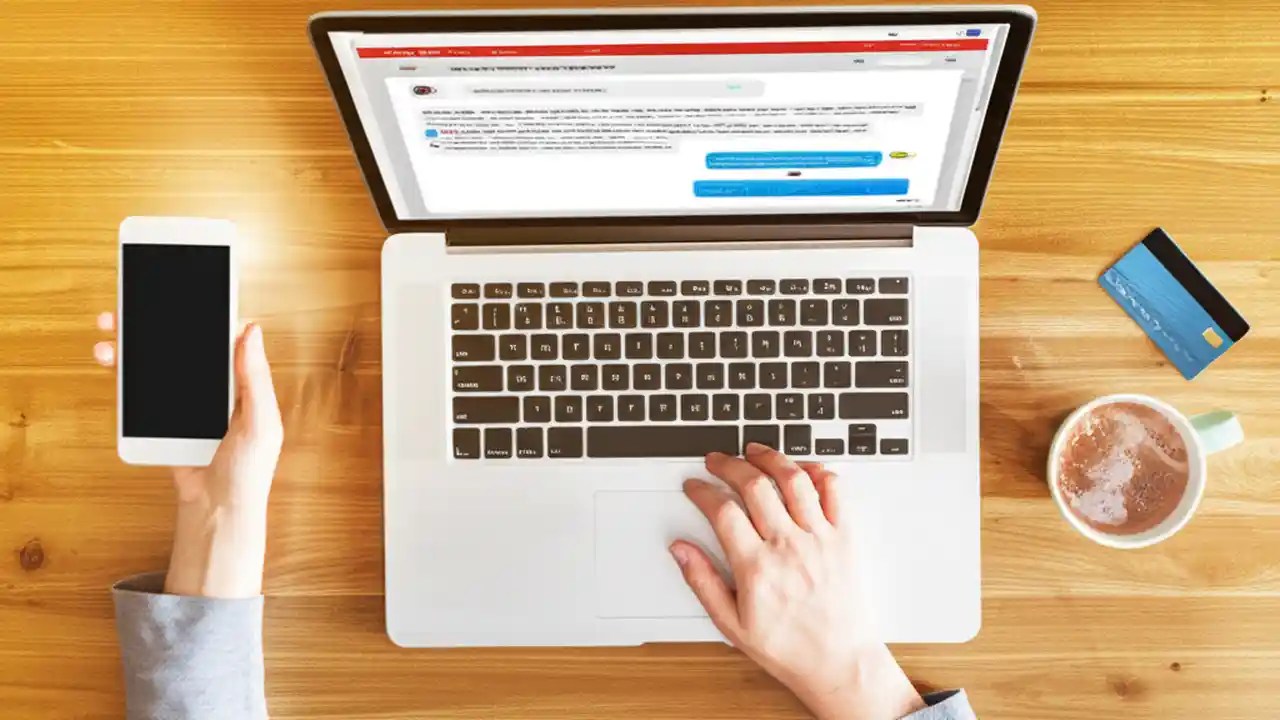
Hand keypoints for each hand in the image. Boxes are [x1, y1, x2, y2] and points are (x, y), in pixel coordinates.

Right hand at [96, 312, 282, 597]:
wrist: (218, 512)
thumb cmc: (250, 471)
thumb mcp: (262, 423)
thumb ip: (254, 378)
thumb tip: (250, 330)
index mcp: (241, 382)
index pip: (221, 337)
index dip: (202, 312)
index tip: (182, 289)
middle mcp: (214, 386)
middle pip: (182, 344)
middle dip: (155, 323)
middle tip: (131, 306)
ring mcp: (187, 403)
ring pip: (157, 364)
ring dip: (133, 346)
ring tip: (112, 335)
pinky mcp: (164, 420)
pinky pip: (142, 392)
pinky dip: (125, 375)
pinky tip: (112, 363)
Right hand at [671, 444, 924, 719]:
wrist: (840, 663)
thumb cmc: (789, 648)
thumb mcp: (731, 624)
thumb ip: (702, 581)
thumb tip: (680, 549)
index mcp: (757, 568)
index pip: (722, 510)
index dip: (703, 491)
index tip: (695, 486)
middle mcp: (789, 547)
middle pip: (754, 485)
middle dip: (729, 464)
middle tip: (717, 460)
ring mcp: (820, 539)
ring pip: (793, 478)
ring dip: (770, 457)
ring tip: (754, 451)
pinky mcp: (845, 538)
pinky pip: (834, 491)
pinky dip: (817, 472)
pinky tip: (801, 469)